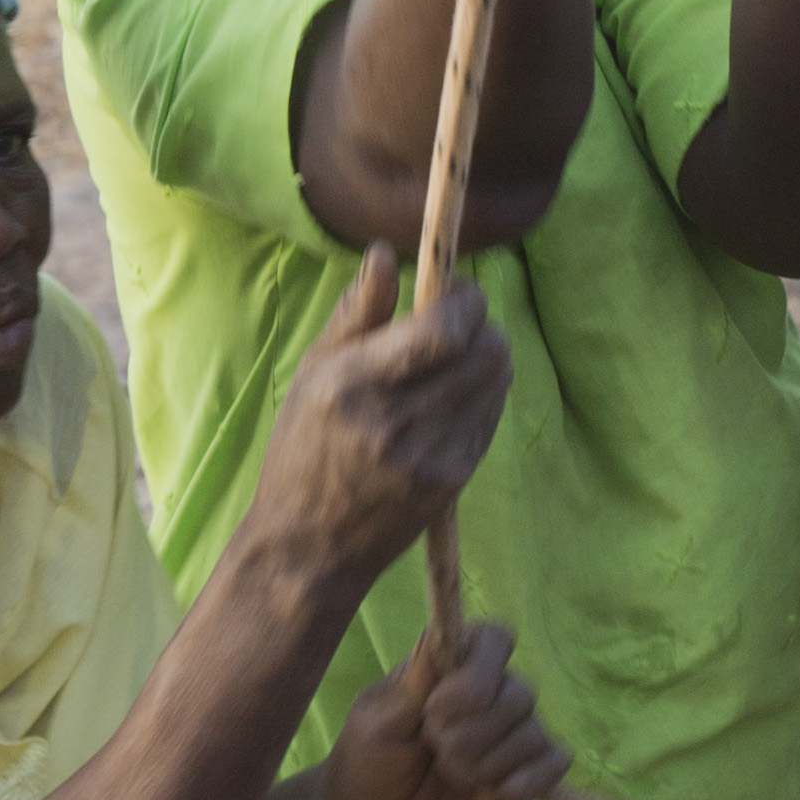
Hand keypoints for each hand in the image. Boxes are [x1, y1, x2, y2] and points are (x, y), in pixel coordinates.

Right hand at [246, 244, 513, 580]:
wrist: (309, 546)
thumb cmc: (302, 450)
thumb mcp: (313, 374)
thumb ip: (356, 312)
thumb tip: (385, 252)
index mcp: (353, 384)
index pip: (444, 329)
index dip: (465, 300)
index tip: (456, 291)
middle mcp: (396, 422)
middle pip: (486, 350)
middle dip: (482, 323)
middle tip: (458, 321)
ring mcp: (431, 456)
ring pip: (497, 379)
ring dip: (486, 355)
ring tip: (453, 359)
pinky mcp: (453, 481)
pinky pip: (490, 415)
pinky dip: (481, 394)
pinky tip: (451, 398)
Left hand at [324, 618, 566, 799]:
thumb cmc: (369, 758)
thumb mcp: (377, 720)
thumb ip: (413, 682)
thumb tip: (438, 634)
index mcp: (455, 664)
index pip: (496, 638)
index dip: (479, 671)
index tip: (438, 707)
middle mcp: (492, 691)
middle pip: (520, 693)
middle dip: (470, 734)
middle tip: (432, 749)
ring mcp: (512, 732)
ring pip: (533, 733)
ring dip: (485, 764)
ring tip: (451, 775)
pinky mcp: (527, 772)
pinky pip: (556, 763)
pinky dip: (528, 780)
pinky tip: (492, 793)